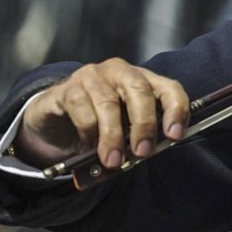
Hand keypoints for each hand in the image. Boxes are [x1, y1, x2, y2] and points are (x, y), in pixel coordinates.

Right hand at [14, 59, 191, 169]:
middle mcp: (120, 72)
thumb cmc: (97, 123)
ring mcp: (93, 76)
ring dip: (113, 135)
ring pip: (109, 102)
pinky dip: (87, 130)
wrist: (54, 118)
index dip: (176, 110)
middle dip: (144, 123)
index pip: (169, 88)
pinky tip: (87, 144)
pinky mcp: (67, 87)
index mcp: (143, 79)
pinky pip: (80, 107)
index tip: (175, 136)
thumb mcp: (123, 129)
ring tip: (113, 160)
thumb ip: (135, 137)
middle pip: (140, 91)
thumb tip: (144, 155)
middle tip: (143, 152)